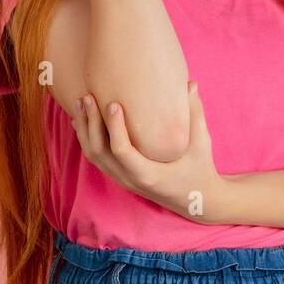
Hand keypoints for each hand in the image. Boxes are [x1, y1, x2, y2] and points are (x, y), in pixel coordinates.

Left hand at [70, 81, 224, 224]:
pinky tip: (82, 120)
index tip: (114, 103)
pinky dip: (86, 138)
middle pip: (100, 152)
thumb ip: (195, 113)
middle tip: (88, 97)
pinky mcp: (120, 176)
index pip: (122, 151)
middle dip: (91, 123)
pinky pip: (97, 157)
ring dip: (84, 129)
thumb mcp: (202, 143)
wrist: (196, 200)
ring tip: (81, 103)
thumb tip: (191, 83)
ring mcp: (122, 179)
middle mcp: (130, 180)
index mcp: (149, 175)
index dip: (115, 127)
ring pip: (94, 155)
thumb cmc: (200, 169)